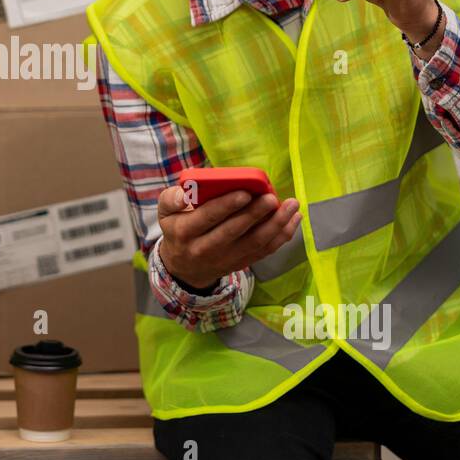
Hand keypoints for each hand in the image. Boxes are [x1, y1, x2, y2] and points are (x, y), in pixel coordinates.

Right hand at [157, 185, 301, 290]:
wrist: (184, 267)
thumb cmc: (178, 229)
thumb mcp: (165, 213)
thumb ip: (171, 199)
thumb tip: (185, 193)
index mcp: (184, 232)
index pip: (207, 218)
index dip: (226, 206)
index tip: (245, 192)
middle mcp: (205, 249)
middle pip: (234, 232)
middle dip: (255, 214)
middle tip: (272, 197)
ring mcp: (226, 259)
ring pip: (254, 243)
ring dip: (276, 224)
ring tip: (291, 205)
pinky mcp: (241, 263)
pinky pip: (265, 251)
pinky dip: (282, 235)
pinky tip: (294, 219)